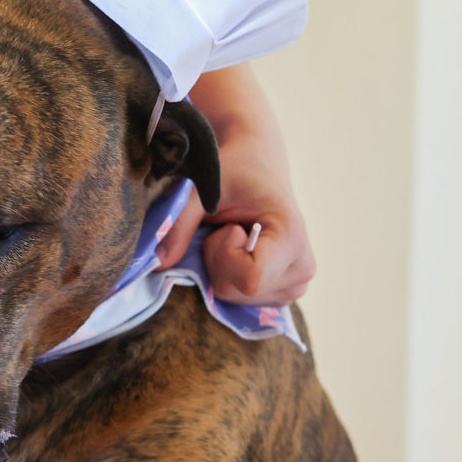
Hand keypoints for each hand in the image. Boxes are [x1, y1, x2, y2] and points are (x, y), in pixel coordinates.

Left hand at [156, 68, 314, 305]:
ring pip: (237, 298)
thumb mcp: (202, 192)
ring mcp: (298, 284)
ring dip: (223, 268)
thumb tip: (157, 264)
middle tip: (228, 227)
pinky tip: (241, 251)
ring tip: (237, 234)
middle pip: (239, 291)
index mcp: (292, 239)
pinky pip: (243, 299)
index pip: (249, 279)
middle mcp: (303, 267)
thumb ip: (179, 226)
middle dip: (219, 261)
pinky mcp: (287, 291)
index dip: (224, 255)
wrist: (257, 162)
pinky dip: (230, 276)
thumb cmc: (233, 171)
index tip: (229, 225)